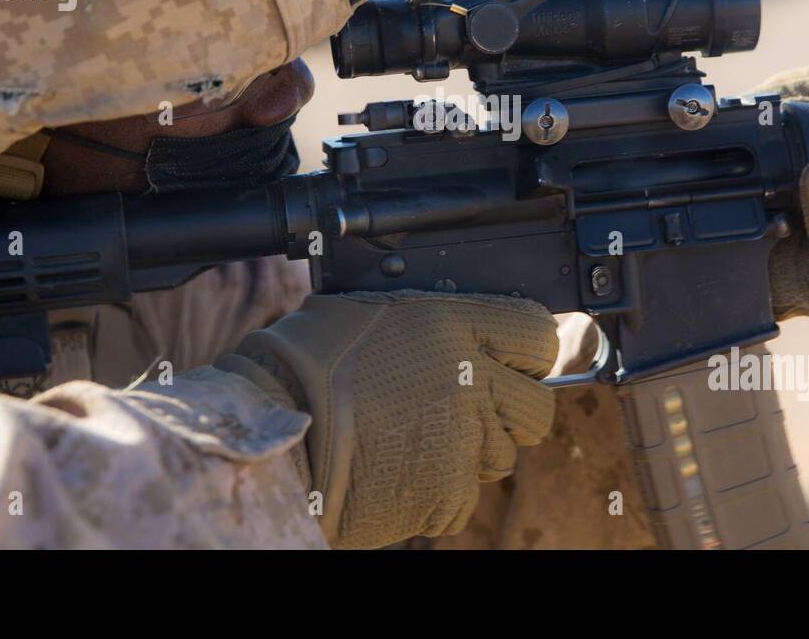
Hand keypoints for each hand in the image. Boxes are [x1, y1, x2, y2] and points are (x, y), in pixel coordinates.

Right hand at [223, 291, 556, 548]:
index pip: (537, 334)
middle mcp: (469, 380)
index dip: (526, 353)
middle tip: (466, 412)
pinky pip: (465, 495)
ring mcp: (463, 440)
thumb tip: (459, 324)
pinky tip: (399, 469)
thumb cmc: (303, 369)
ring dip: (469, 453)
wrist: (271, 440)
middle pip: (536, 406)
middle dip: (508, 412)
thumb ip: (429, 321)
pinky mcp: (449, 493)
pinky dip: (438, 490)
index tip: (515, 364)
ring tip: (415, 440)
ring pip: (502, 456)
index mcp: (451, 325)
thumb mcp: (368, 312)